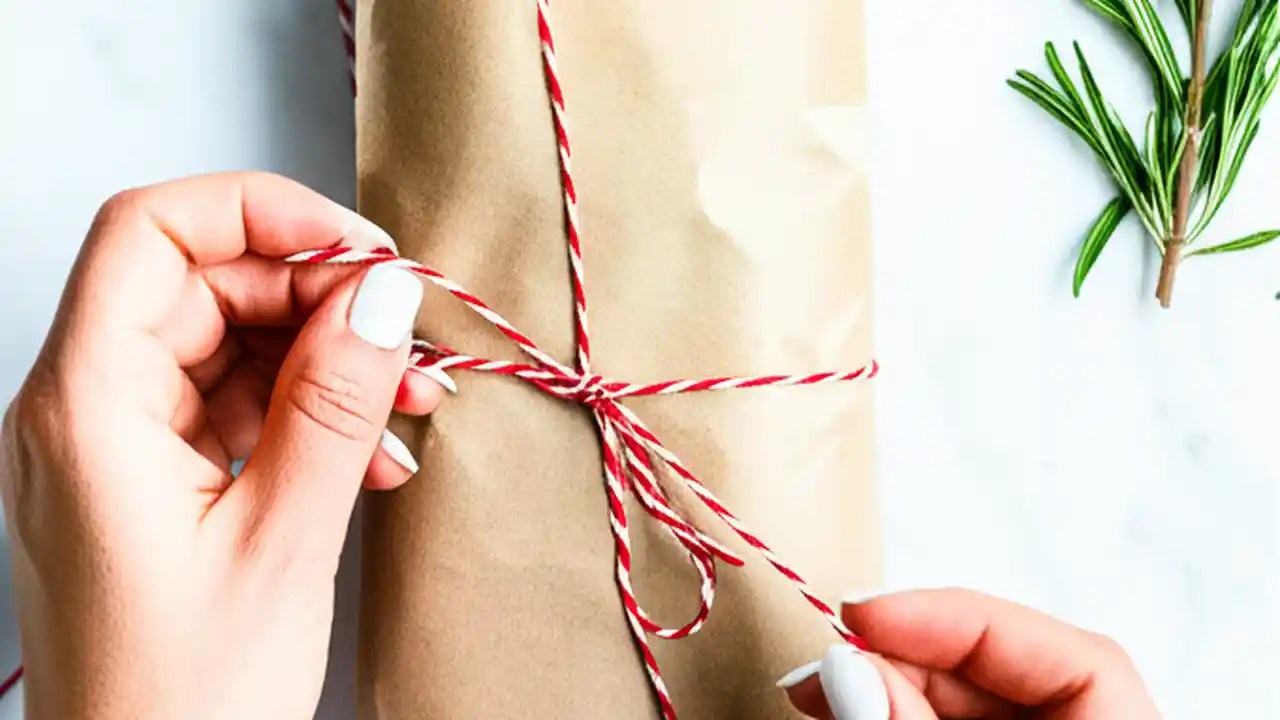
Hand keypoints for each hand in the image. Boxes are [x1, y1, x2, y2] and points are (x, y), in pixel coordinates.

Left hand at [0, 173, 447, 719]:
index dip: (261, 213)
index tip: (359, 248)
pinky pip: (234, 405)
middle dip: (317, 298)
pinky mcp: (153, 480)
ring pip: (227, 342)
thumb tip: (380, 295)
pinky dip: (307, 413)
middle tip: (406, 336)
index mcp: (85, 411)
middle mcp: (84, 412)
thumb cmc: (184, 703)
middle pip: (202, 283)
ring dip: (325, 358)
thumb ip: (333, 402)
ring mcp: (116, 446)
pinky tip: (372, 453)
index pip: (150, 233)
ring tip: (408, 403)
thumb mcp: (282, 540)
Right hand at [780, 589, 1158, 719]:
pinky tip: (845, 715)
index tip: (867, 613)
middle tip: (824, 667)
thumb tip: (847, 668)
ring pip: (961, 714)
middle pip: (1002, 681)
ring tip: (817, 693)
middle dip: (902, 663)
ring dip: (882, 693)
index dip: (965, 622)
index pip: (1074, 658)